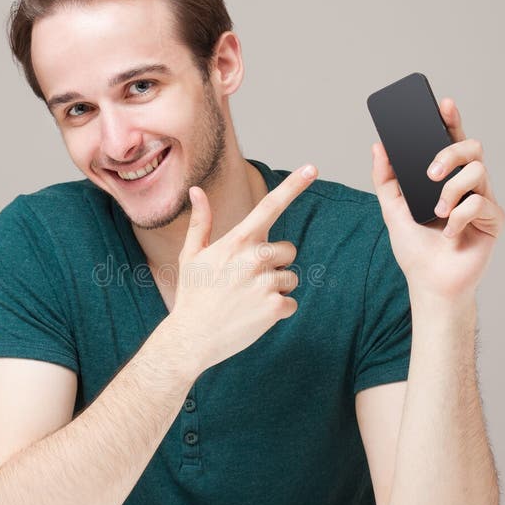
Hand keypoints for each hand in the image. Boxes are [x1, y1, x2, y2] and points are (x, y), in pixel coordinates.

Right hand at [168, 163, 317, 371]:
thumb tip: (196, 190)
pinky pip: (291, 302)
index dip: (294, 186)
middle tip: (248, 281)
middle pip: (288, 250)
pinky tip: (254, 316)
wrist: (191, 337)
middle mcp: (254, 257)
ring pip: (291, 278)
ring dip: (276, 289)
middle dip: (275, 264)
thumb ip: (201, 221)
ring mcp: (265, 282)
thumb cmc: (192, 295)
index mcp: (237, 241)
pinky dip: (278, 311)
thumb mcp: (191, 255)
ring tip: (247, 300)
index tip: (313, 168)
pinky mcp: (275, 307)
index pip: (269, 206)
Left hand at [371, 97, 504, 300]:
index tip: (442, 104)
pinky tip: (449, 234)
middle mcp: (467, 184)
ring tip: (437, 212)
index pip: (451, 141)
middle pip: (472, 147)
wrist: (430, 283)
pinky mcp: (494, 219)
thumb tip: (378, 146)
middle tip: (430, 172)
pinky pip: (480, 202)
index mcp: (445, 178)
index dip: (451, 120)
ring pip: (478, 171)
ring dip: (451, 190)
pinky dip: (458, 218)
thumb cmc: (415, 249)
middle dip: (450, 153)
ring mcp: (483, 200)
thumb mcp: (391, 210)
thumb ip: (384, 178)